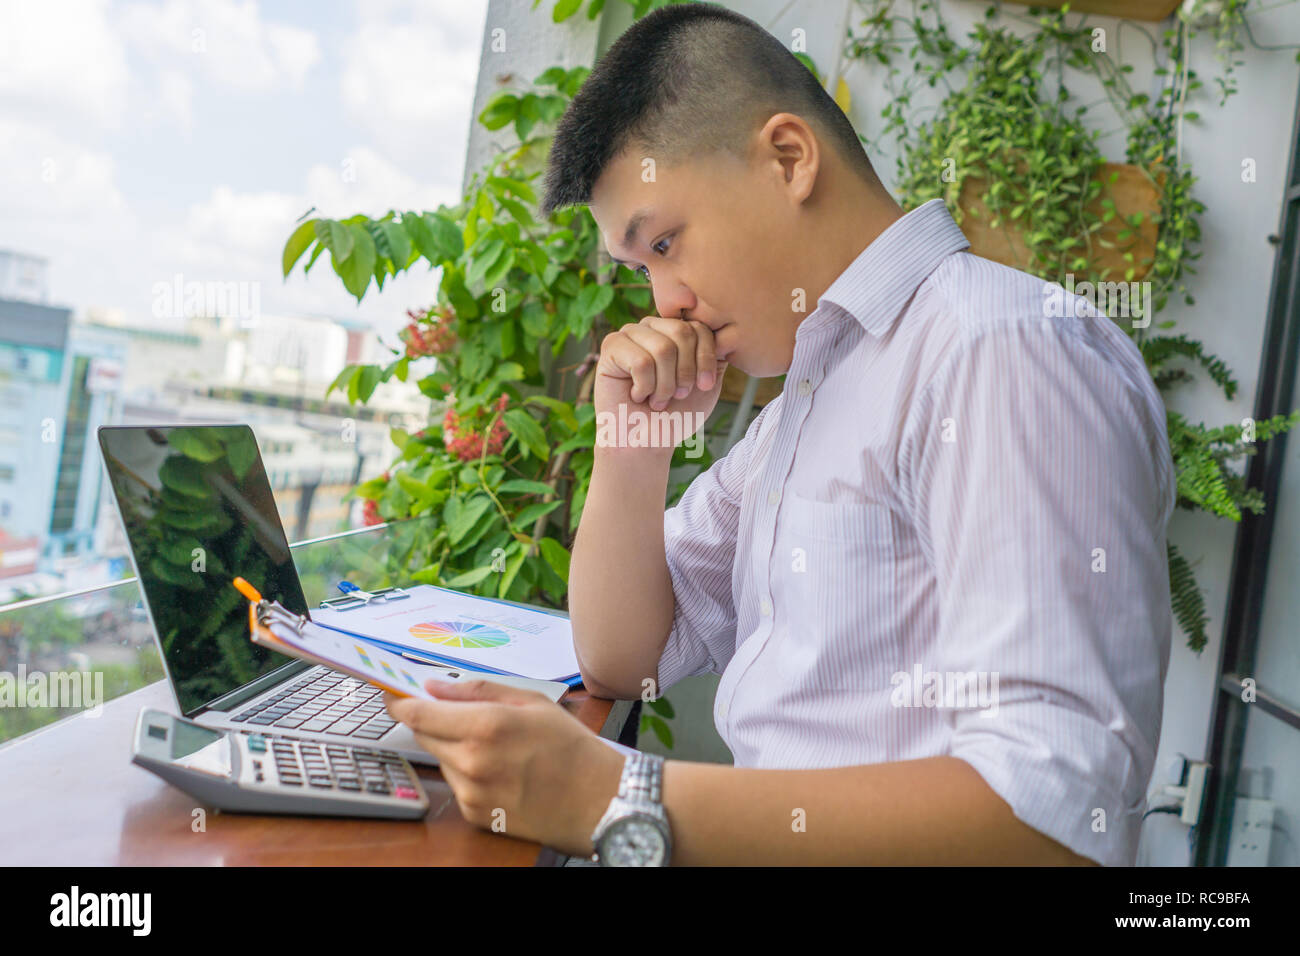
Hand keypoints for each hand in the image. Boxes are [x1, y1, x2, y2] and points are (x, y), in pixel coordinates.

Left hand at [385, 678, 624, 855]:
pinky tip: (499, 768)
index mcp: (486, 726)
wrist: (597, 800)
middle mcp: (472, 761)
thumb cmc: (571, 748)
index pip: (418, 713)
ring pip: (439, 758)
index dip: (398, 700)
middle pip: (423, 734)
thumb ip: (478, 690)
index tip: (391, 691)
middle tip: (453, 712)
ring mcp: (471, 792)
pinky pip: (455, 783)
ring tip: (495, 745)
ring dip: (453, 746)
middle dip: (431, 720)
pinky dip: (467, 771)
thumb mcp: (531, 702)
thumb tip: (434, 687)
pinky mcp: (474, 814)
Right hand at [593, 316, 727, 448]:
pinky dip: (645, 388)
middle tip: (677, 395)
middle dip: (685, 373)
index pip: (700, 328)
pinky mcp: (611, 346)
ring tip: (656, 399)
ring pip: (662, 349)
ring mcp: (630, 333)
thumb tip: (722, 332)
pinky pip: (641, 362)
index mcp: (675, 329)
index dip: (706, 360)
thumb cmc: (676, 414)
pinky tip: (637, 395)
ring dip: (665, 385)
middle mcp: (652, 326)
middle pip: (682, 333)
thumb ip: (717, 353)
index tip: (703, 386)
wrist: (648, 442)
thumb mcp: (708, 381)